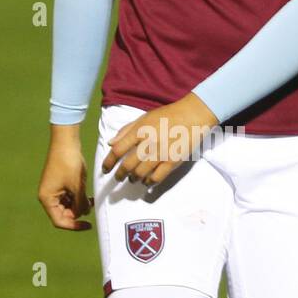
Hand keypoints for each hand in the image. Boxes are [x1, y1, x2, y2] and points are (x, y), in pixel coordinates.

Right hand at [38, 131, 93, 230]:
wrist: (66, 142)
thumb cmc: (68, 163)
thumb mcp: (77, 187)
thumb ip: (80, 204)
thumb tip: (84, 213)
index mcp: (47, 198)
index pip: (59, 221)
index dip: (74, 226)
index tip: (88, 225)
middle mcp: (48, 196)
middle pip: (63, 214)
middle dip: (78, 213)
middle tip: (90, 207)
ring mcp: (53, 190)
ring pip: (67, 206)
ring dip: (79, 205)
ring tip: (90, 200)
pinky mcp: (59, 184)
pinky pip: (69, 197)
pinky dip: (78, 198)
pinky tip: (88, 196)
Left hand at [101, 93, 219, 186]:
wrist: (192, 115)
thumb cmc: (167, 115)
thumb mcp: (144, 117)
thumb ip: (126, 130)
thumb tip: (110, 143)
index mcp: (140, 130)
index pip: (118, 150)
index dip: (109, 162)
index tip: (105, 169)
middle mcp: (148, 143)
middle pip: (127, 165)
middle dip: (120, 174)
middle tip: (118, 178)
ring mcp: (161, 153)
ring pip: (141, 173)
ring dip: (134, 179)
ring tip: (133, 179)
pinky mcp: (173, 161)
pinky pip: (157, 177)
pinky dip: (149, 182)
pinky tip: (146, 181)